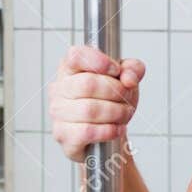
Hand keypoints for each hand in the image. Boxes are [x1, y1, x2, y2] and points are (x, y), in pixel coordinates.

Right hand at [49, 45, 145, 163]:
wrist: (109, 133)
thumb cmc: (112, 101)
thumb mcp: (127, 79)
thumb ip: (133, 69)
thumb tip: (129, 78)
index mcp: (70, 68)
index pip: (76, 56)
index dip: (100, 62)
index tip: (117, 70)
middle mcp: (59, 88)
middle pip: (88, 84)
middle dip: (117, 92)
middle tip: (126, 98)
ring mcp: (58, 113)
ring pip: (89, 110)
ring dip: (116, 113)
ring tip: (124, 114)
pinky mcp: (63, 135)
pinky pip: (87, 132)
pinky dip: (109, 130)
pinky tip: (116, 129)